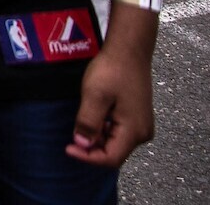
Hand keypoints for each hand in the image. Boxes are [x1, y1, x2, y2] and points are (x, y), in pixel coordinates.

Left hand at [67, 39, 155, 165]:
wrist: (129, 51)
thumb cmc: (113, 70)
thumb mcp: (95, 96)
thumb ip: (88, 122)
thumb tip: (82, 145)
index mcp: (134, 131)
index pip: (110, 158)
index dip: (87, 157)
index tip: (68, 147)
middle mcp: (142, 132)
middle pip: (114, 152)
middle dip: (91, 148)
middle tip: (72, 134)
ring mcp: (141, 125)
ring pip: (115, 142)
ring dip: (96, 137)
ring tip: (82, 119)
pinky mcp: (137, 116)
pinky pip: (118, 131)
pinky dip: (103, 129)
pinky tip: (93, 115)